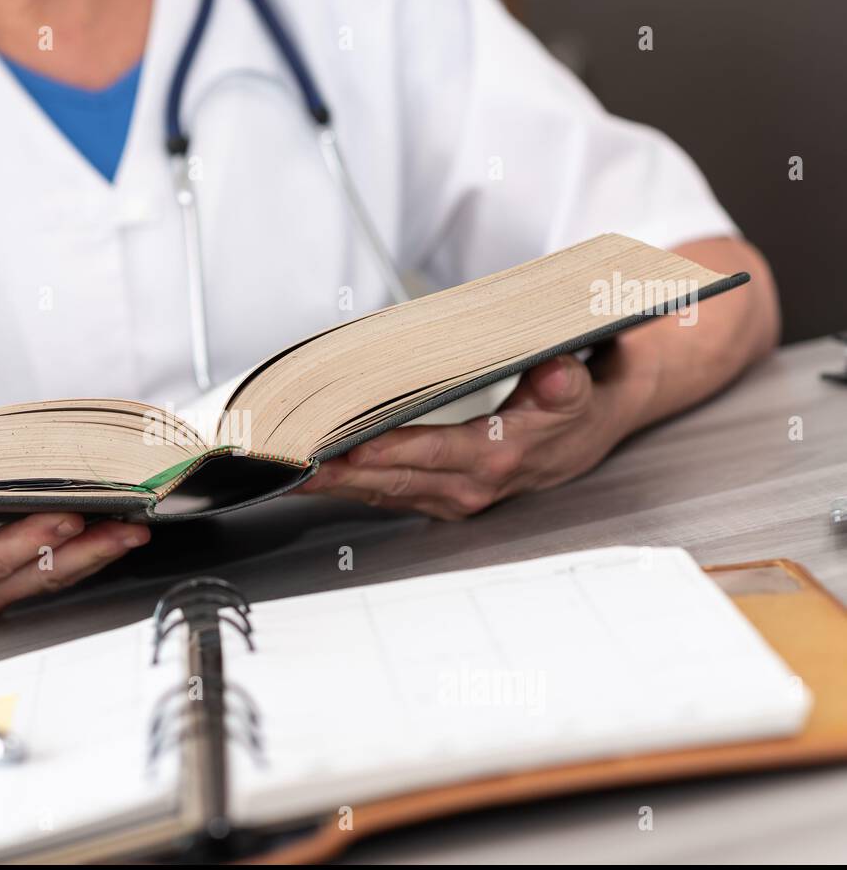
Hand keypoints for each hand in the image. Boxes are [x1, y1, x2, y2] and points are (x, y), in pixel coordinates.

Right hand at [0, 512, 148, 632]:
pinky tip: (102, 534)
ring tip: (135, 528)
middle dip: (88, 551)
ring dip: (93, 555)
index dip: (32, 538)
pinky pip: (42, 576)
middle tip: (133, 525)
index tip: (71, 514)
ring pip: (49, 580)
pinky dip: (75, 555)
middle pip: (37, 575)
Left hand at [297, 355, 629, 519]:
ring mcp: (448, 496)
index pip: (433, 453)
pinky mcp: (434, 497)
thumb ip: (564, 381)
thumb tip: (552, 372)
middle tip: (292, 460)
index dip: (391, 449)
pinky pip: (382, 494)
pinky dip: (345, 486)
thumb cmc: (570, 406)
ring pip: (380, 492)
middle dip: (339, 471)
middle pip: (391, 479)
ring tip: (285, 470)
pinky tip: (310, 477)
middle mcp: (468, 485)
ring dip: (332, 484)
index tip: (351, 443)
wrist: (582, 437)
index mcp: (498, 457)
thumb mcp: (578, 387)